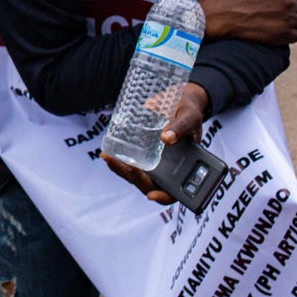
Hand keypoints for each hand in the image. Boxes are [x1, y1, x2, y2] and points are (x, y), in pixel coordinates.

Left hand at [101, 83, 209, 202]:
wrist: (181, 100)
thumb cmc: (188, 111)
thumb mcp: (189, 116)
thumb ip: (181, 127)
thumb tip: (166, 138)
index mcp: (185, 167)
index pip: (175, 192)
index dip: (163, 197)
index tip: (151, 195)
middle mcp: (168, 169)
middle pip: (150, 185)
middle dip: (134, 178)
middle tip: (121, 164)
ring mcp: (155, 162)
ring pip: (137, 176)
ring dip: (122, 170)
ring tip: (108, 157)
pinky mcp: (143, 152)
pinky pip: (131, 162)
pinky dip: (119, 161)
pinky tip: (108, 153)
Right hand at [200, 0, 296, 44]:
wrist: (220, 16)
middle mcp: (289, 2)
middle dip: (293, 7)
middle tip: (276, 9)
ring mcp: (286, 20)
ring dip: (294, 21)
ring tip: (278, 20)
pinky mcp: (282, 35)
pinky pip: (296, 35)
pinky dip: (289, 34)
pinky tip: (276, 29)